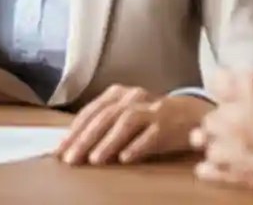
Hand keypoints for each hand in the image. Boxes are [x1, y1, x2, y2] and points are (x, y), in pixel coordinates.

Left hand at [55, 85, 211, 165]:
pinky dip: (137, 146)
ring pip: (126, 122)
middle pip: (104, 117)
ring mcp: (152, 109)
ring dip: (108, 141)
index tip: (60, 151)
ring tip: (94, 159)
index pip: (91, 112)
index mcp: (118, 94)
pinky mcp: (169, 123)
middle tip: (70, 159)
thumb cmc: (151, 119)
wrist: (192, 115)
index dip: (74, 131)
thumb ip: (102, 126)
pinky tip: (125, 158)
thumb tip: (71, 145)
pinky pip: (152, 135)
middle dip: (84, 139)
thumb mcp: (125, 115)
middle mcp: (133, 97)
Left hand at [190, 71, 252, 197]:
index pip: (221, 81)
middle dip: (223, 117)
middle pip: (212, 117)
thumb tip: (242, 77)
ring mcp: (242, 154)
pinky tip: (209, 166)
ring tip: (233, 145)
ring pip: (210, 145)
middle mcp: (242, 124)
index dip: (230, 85)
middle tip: (240, 121)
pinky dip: (209, 168)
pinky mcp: (250, 179)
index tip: (241, 92)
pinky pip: (215, 173)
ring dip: (218, 143)